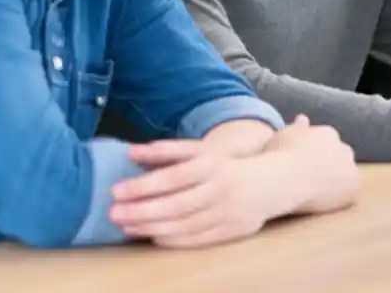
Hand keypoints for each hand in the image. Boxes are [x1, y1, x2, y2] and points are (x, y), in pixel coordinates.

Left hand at [109, 140, 279, 248]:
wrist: (277, 181)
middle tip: (113, 213)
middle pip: (176, 204)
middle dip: (141, 211)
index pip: (173, 177)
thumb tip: (131, 152)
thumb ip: (167, 151)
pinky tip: (152, 236)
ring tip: (126, 226)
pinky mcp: (232, 231)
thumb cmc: (229, 166)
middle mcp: (222, 189)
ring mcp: (229, 212)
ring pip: (184, 225)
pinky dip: (173, 240)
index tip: (116, 191)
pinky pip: (197, 239)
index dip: (143, 185)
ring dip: (151, 227)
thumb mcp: (202, 152)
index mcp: (214, 165)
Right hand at [263, 115, 359, 214]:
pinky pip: (350, 193)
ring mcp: (350, 167)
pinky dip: (340, 197)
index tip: (304, 164)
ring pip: (346, 174)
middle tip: (312, 178)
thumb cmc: (278, 156)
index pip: (328, 143)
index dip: (316, 155)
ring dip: (337, 181)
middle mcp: (343, 147)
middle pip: (341, 157)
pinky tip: (324, 201)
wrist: (284, 178)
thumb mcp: (283, 135)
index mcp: (328, 133)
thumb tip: (303, 118)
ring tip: (316, 191)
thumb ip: (297, 127)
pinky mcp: (354, 187)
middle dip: (330, 165)